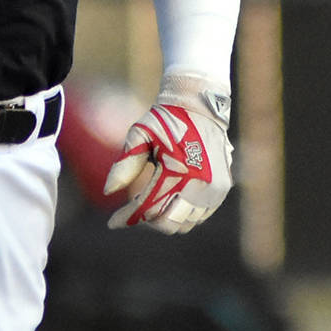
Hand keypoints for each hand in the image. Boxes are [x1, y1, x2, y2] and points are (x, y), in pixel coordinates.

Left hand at [103, 72, 234, 233]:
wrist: (201, 107)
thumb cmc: (165, 121)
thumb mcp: (140, 136)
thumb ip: (125, 164)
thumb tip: (108, 191)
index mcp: (177, 170)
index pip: (149, 207)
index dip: (128, 218)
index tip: (113, 223)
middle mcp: (200, 183)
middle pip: (168, 223)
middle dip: (148, 221)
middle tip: (135, 210)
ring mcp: (214, 188)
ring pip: (185, 224)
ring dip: (166, 219)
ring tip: (152, 203)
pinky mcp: (222, 188)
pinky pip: (200, 216)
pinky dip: (183, 215)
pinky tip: (170, 200)